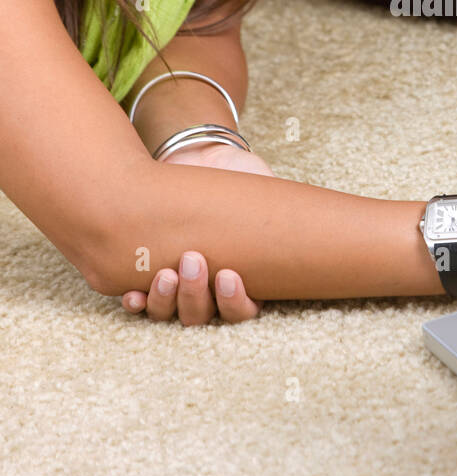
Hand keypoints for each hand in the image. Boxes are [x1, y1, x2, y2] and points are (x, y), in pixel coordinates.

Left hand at [120, 142, 274, 322]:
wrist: (197, 159)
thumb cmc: (239, 178)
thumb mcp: (265, 190)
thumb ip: (282, 206)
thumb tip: (306, 214)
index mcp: (243, 281)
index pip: (242, 312)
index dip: (235, 303)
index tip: (229, 275)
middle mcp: (208, 291)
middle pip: (201, 317)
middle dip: (195, 295)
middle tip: (192, 260)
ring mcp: (176, 286)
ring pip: (169, 314)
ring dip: (166, 301)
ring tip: (165, 274)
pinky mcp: (145, 274)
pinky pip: (139, 303)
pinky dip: (136, 303)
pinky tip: (133, 295)